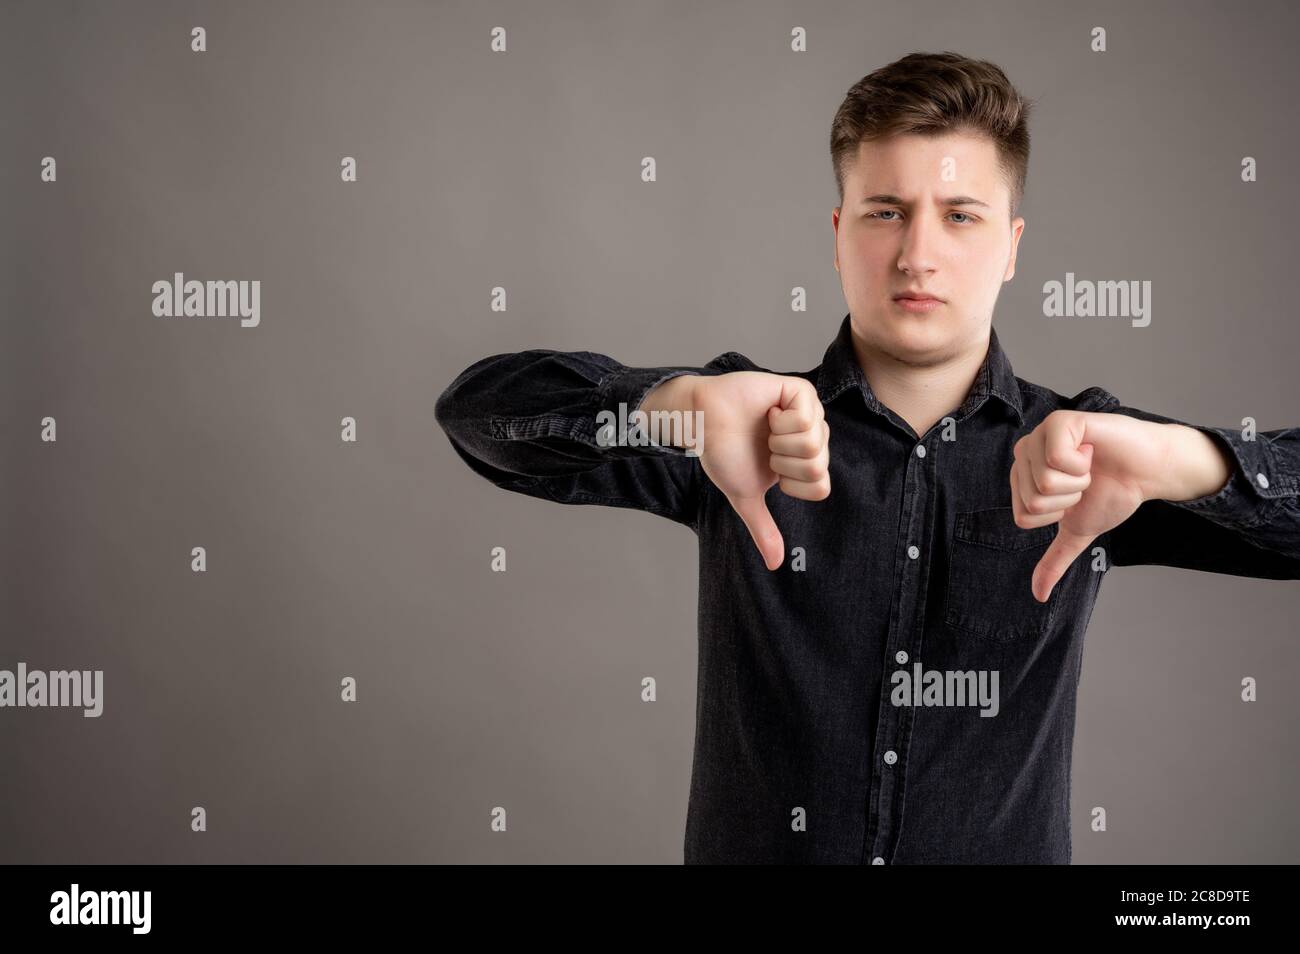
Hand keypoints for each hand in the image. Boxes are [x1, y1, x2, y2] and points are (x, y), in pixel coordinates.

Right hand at [689, 372, 830, 569]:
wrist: (703, 422)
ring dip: (779, 442)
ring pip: (813, 443)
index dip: (791, 485)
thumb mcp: (746, 496)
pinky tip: (769, 413)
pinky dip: (780, 421)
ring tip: (766, 429)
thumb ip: (763, 528)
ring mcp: (809, 413)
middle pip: (818, 466)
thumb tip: (774, 565)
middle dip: (782, 463)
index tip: (771, 471)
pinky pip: (806, 418)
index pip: (821, 486)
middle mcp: (812, 437)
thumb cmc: (723, 452)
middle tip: (766, 449)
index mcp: (805, 461)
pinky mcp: (800, 392)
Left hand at [1010, 410, 1175, 601]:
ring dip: (1078, 483)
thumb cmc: (1114, 492)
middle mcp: (1026, 453)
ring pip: (1044, 483)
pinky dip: (1083, 465)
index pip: (1024, 516)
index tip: (1076, 498)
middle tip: (1086, 482)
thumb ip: (1055, 559)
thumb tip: (1039, 594)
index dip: (1058, 515)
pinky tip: (1091, 452)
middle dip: (1069, 500)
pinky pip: (1057, 457)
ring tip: (1090, 467)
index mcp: (1023, 477)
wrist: (1149, 472)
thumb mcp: (1079, 530)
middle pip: (1032, 500)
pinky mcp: (1061, 422)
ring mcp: (1041, 435)